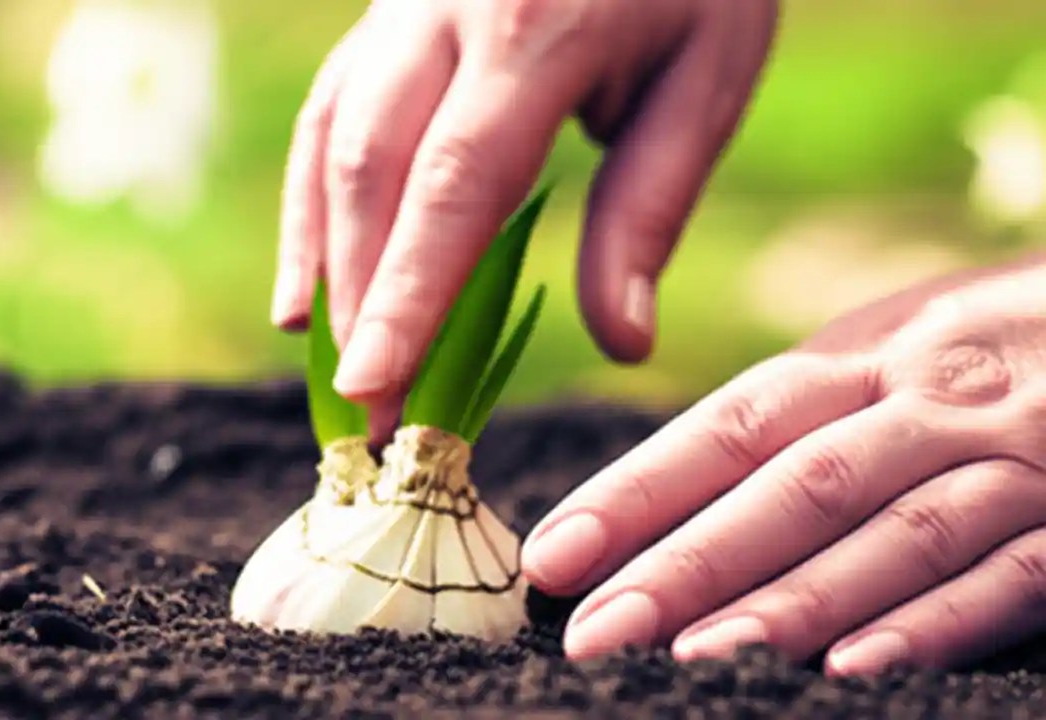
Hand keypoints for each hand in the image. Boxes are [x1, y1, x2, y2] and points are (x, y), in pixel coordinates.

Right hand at [270, 0, 777, 436]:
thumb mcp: (707, 73)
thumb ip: (649, 204)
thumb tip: (620, 341)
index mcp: (538, 25)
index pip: (457, 181)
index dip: (409, 292)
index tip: (375, 389)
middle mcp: (444, 11)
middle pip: (374, 168)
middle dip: (362, 299)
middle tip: (364, 415)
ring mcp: (399, 6)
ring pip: (334, 142)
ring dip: (325, 262)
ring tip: (326, 364)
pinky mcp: (381, 16)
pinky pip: (328, 113)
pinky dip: (312, 206)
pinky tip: (311, 280)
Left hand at [520, 255, 1045, 674]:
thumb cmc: (1002, 342)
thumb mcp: (898, 347)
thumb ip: (802, 412)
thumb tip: (665, 493)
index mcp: (867, 355)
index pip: (729, 426)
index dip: (635, 491)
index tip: (554, 555)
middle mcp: (930, 400)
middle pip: (792, 486)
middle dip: (685, 564)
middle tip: (593, 633)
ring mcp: (1014, 458)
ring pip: (888, 535)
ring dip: (787, 603)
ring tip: (689, 660)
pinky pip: (1006, 576)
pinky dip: (929, 623)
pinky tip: (851, 672)